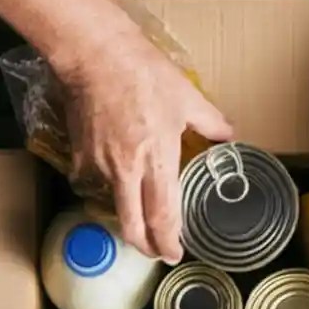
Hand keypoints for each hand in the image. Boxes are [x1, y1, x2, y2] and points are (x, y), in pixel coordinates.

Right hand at [60, 32, 232, 263]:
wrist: (95, 54)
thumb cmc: (144, 74)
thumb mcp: (188, 98)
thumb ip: (211, 123)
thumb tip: (229, 135)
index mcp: (157, 162)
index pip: (162, 218)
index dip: (168, 243)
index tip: (174, 254)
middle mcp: (126, 172)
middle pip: (132, 228)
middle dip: (145, 247)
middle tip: (156, 251)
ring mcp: (99, 165)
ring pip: (113, 205)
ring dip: (127, 216)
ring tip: (139, 214)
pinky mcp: (79, 154)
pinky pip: (94, 180)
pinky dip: (107, 185)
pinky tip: (116, 179)